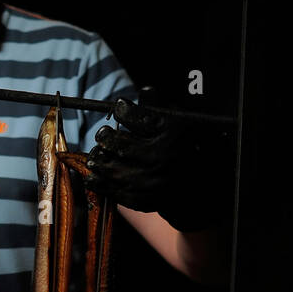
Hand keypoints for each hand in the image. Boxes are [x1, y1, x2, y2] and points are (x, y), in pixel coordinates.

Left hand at [86, 88, 232, 231]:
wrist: (199, 187)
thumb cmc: (185, 147)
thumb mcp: (179, 123)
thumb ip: (158, 107)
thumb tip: (145, 91)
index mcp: (175, 134)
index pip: (140, 118)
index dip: (124, 111)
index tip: (119, 108)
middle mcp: (165, 158)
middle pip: (122, 145)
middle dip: (105, 137)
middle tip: (102, 134)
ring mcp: (154, 183)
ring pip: (114, 169)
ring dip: (98, 158)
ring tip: (97, 152)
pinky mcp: (145, 200)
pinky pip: (114, 190)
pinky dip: (99, 181)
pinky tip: (93, 173)